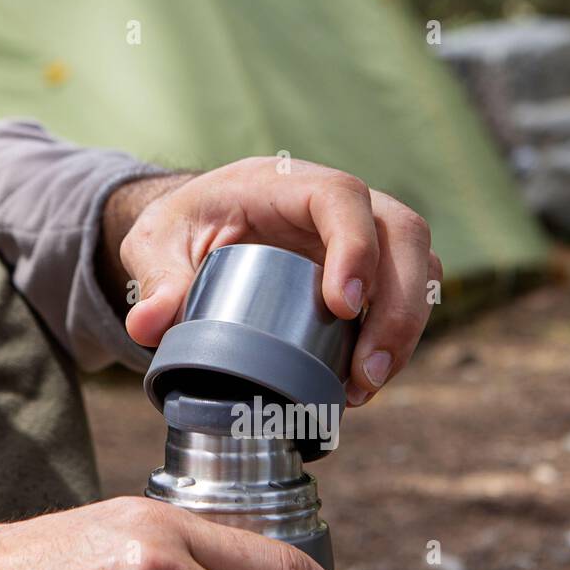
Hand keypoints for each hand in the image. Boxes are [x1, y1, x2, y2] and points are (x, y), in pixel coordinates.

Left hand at [99, 158, 441, 405]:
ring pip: (420, 266)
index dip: (354, 246)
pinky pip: (409, 296)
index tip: (342, 305)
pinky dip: (396, 341)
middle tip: (365, 371)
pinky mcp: (373, 271)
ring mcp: (365, 235)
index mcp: (287, 183)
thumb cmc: (184, 228)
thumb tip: (149, 325)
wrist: (200, 230)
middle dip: (397, 306)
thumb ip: (156, 280)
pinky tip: (361, 384)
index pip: (341, 197)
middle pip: (404, 233)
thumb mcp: (157, 246)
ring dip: (404, 330)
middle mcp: (339, 203)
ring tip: (364, 386)